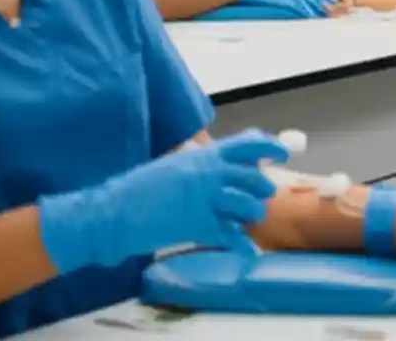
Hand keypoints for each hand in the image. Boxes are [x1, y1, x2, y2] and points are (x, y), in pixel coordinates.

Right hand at [38, 130, 288, 272]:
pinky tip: (247, 252)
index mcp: (204, 155)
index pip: (248, 143)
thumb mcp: (176, 164)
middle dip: (260, 191)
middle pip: (256, 178)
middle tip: (253, 199)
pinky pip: (233, 236)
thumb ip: (203, 161)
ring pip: (250, 206)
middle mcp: (210, 173)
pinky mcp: (198, 225)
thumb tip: (225, 157)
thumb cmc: (141, 188)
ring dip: (251, 216)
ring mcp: (205, 198)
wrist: (113, 212)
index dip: (270, 146)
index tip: (282, 153)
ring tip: (241, 221)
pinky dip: (242, 245)